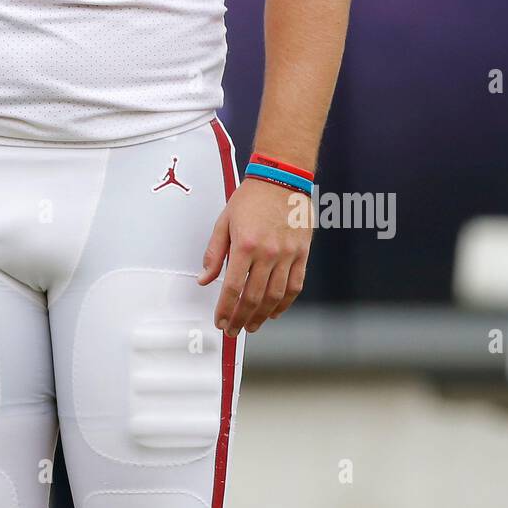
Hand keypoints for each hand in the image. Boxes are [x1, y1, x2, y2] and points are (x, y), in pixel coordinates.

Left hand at [198, 178, 312, 335]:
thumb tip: (204, 279)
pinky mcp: (302, 253)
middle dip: (242, 318)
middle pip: (254, 297)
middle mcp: (268, 253)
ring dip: (262, 315)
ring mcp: (288, 255)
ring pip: (276, 296)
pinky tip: (274, 311)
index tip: (220, 321)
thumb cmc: (251, 197)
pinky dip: (285, 303)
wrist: (282, 178)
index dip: (225, 309)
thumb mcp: (224, 221)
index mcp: (245, 245)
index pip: (232, 287)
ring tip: (252, 326)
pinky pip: (295, 285)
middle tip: (234, 330)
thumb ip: (214, 253)